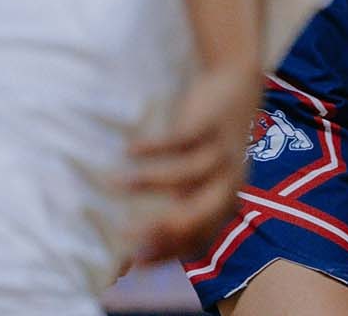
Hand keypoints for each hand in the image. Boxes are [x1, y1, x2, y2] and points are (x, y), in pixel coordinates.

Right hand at [125, 65, 261, 261]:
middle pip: (200, 214)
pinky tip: (128, 149)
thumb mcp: (198, 179)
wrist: (236, 86)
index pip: (199, 238)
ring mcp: (222, 152)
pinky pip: (183, 140)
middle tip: (124, 233)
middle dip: (163, 228)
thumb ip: (176, 208)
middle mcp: (228, 181)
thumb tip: (134, 250)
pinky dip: (155, 147)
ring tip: (111, 183)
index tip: (133, 262)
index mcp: (225, 201)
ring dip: (147, 181)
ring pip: (187, 175)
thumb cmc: (206, 143)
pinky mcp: (212, 124)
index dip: (168, 252)